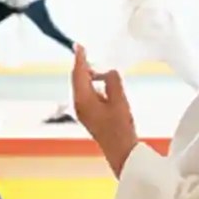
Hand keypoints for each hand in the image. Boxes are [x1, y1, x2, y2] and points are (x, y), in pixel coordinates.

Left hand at [71, 44, 138, 176]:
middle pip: (77, 80)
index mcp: (83, 99)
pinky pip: (87, 95)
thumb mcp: (119, 100)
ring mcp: (83, 112)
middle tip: (87, 52)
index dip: (80, 58)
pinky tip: (103, 85)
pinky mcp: (89, 117)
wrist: (121, 152)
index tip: (79, 45)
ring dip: (89, 76)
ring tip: (98, 67)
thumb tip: (109, 71)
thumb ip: (113, 81)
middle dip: (83, 66)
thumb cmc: (120, 128)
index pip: (79, 73)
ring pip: (82, 88)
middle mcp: (79, 105)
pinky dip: (93, 86)